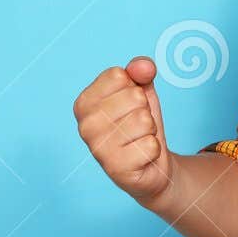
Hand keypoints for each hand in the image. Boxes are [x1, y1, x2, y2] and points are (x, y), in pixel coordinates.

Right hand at [73, 56, 175, 207]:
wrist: (151, 163)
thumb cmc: (140, 124)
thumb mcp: (141, 90)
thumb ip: (140, 70)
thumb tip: (144, 67)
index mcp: (84, 102)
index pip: (119, 75)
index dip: (134, 88)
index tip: (129, 105)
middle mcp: (85, 125)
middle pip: (134, 97)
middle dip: (144, 110)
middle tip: (137, 126)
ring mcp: (98, 149)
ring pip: (144, 120)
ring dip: (150, 130)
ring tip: (139, 139)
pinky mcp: (116, 169)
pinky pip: (150, 145)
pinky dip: (153, 150)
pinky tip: (141, 157)